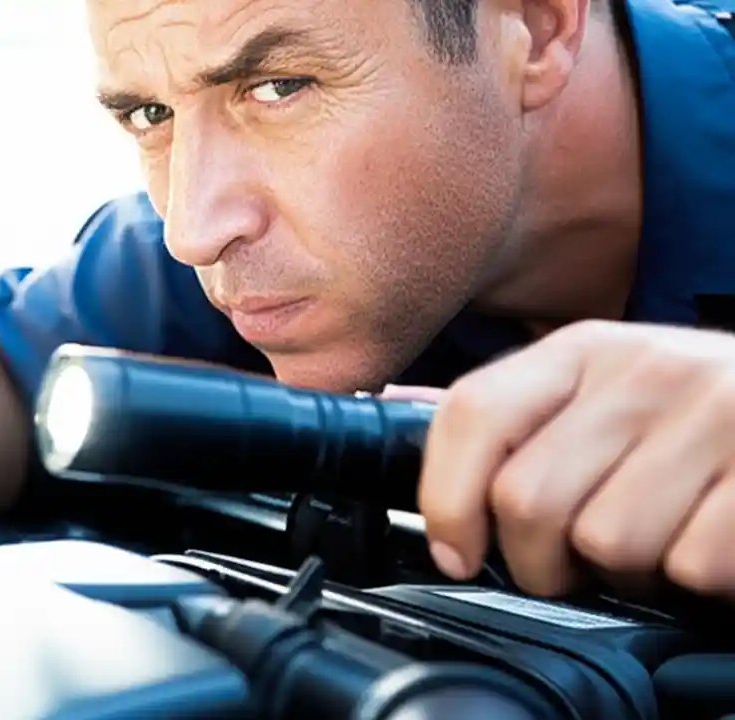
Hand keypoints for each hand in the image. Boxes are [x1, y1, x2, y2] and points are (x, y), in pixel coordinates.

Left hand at [386, 320, 734, 601]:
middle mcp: (647, 369)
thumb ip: (514, 411)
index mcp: (585, 349)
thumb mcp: (602, 393)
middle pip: (529, 499)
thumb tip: (395, 409)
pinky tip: (711, 544)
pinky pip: (692, 564)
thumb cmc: (698, 423)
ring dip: (631, 573)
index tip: (459, 550)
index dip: (447, 499)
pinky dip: (699, 580)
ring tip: (661, 543)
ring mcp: (717, 412)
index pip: (472, 414)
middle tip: (580, 564)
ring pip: (609, 541)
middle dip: (543, 562)